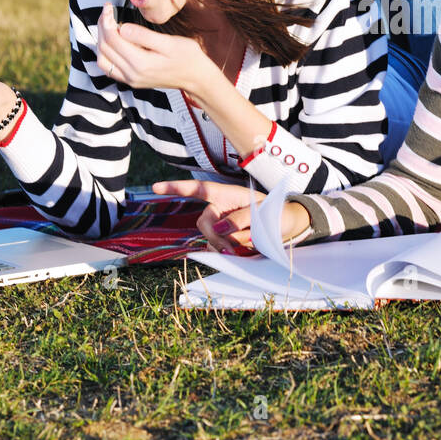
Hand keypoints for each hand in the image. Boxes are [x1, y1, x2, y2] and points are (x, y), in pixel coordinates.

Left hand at [96, 4, 221, 102]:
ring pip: (103, 59)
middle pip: (105, 47)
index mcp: (141, 63)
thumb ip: (144, 36)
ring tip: (107, 24)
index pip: (113, 38)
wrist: (196, 77)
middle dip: (102, 26)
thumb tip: (122, 28)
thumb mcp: (170, 43)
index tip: (109, 6)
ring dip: (101, 40)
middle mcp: (132, 74)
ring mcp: (131, 80)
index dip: (107, 20)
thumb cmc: (187, 56)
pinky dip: (105, 53)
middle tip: (107, 11)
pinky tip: (111, 42)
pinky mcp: (131, 81)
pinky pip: (109, 68)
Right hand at [151, 179, 309, 253]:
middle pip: (203, 222)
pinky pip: (216, 248)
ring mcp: (221, 224)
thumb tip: (219, 229)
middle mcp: (219, 208)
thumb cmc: (273, 213)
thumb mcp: (261, 213)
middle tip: (233, 247)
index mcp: (225, 194)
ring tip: (245, 245)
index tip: (156, 188)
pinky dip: (226, 251)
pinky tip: (239, 251)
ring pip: (210, 238)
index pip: (197, 189)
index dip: (175, 188)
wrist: (284, 227)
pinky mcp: (224, 239)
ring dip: (224, 245)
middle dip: (216, 236)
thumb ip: (240, 218)